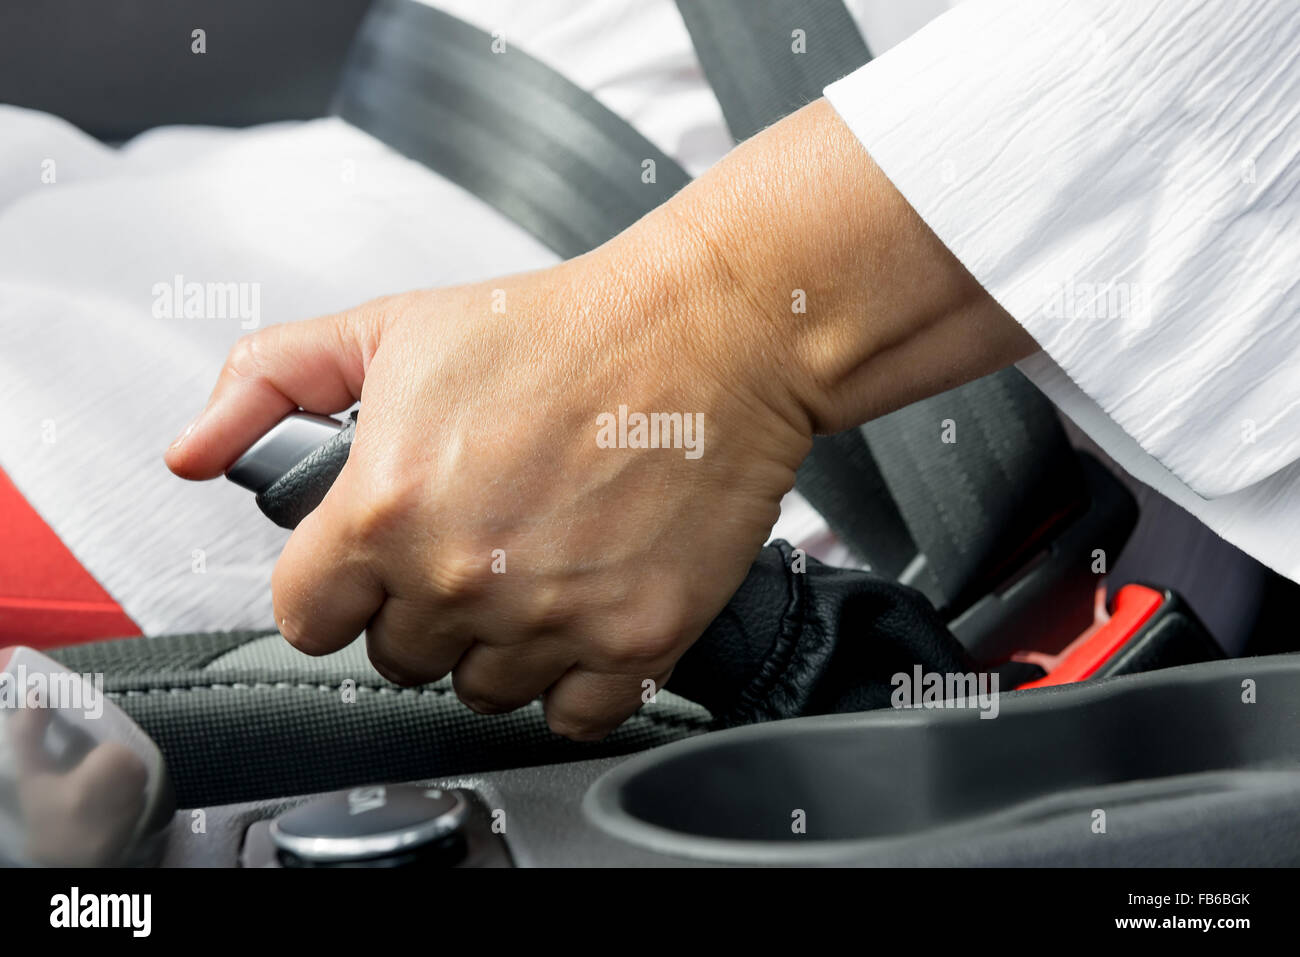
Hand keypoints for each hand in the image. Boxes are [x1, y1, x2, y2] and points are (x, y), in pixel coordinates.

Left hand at [166, 101, 1034, 738]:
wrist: (707, 336)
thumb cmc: (562, 328)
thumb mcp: (392, 328)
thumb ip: (269, 382)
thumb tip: (193, 451)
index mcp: (384, 509)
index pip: (306, 618)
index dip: (337, 587)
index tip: (371, 565)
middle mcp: (461, 579)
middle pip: (398, 657)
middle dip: (422, 608)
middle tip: (475, 539)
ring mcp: (550, 620)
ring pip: (482, 691)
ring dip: (498, 644)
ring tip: (536, 565)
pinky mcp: (632, 642)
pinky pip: (571, 714)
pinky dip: (575, 676)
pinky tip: (585, 606)